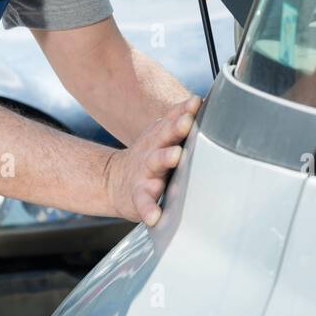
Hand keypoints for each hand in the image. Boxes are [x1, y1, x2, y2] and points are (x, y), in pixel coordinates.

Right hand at [105, 95, 199, 225]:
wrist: (114, 181)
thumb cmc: (150, 157)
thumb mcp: (160, 135)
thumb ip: (179, 119)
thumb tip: (202, 99)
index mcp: (161, 136)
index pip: (174, 119)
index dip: (184, 109)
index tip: (196, 102)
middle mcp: (153, 150)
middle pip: (165, 135)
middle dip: (176, 127)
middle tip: (187, 122)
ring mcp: (145, 173)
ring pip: (155, 162)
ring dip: (165, 158)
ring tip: (175, 156)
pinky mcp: (138, 196)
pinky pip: (143, 203)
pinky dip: (149, 209)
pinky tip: (154, 216)